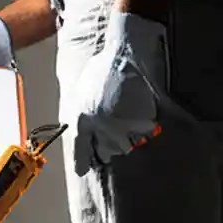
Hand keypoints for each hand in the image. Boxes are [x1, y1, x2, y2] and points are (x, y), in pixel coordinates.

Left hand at [69, 12, 168, 175]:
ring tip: (125, 117)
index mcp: (82, 118)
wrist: (126, 53)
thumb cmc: (102, 69)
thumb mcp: (80, 92)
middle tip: (112, 130)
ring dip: (126, 137)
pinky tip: (137, 111)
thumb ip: (79, 117)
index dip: (82, 162)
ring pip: (125, 146)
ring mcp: (122, 125)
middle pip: (106, 153)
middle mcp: (100, 126)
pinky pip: (143, 134)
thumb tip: (80, 135)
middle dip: (108, 146)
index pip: (81, 151)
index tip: (84, 170)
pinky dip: (142, 127)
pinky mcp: (141, 121)